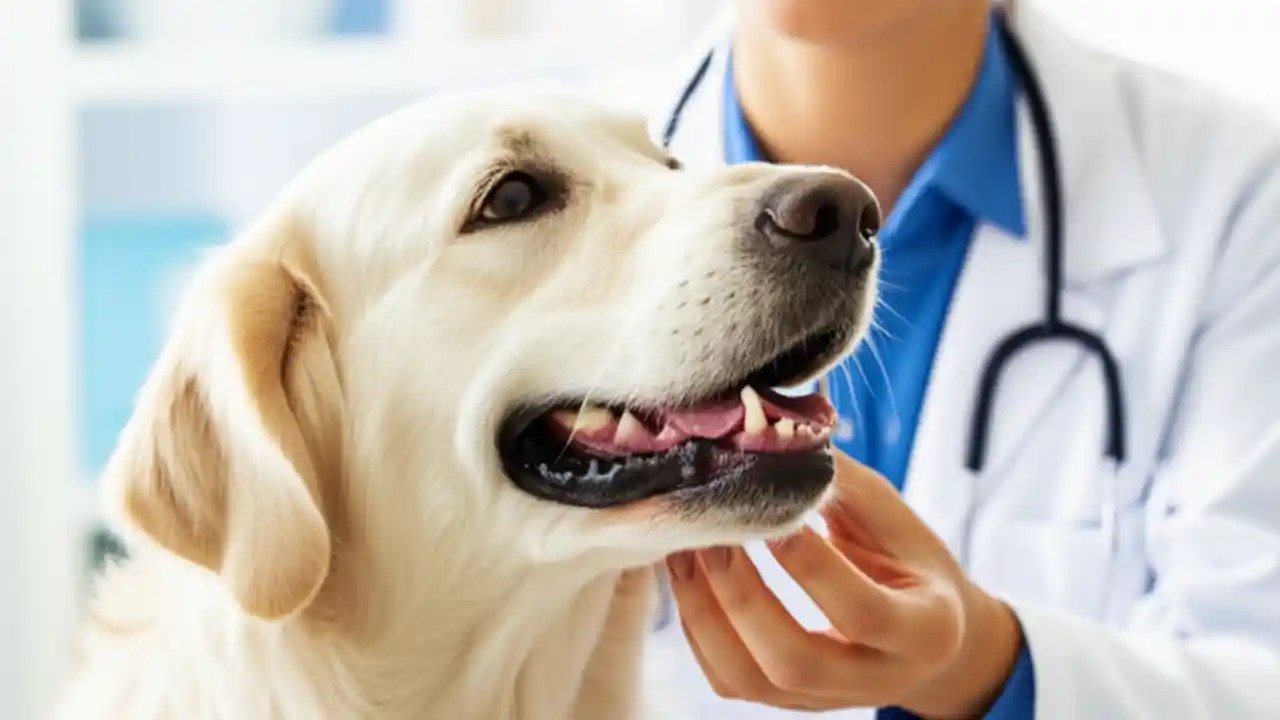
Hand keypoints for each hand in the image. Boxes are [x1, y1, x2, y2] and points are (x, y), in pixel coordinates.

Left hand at [665, 451, 1022, 716]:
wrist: (928, 636)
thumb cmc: (909, 562)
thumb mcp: (896, 520)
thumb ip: (842, 485)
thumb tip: (774, 436)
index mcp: (923, 631)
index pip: (861, 611)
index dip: (810, 566)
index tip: (772, 514)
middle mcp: (877, 679)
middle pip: (795, 662)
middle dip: (742, 595)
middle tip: (713, 534)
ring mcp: (828, 700)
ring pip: (751, 681)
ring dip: (706, 613)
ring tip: (685, 551)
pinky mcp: (789, 703)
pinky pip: (730, 681)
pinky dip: (698, 629)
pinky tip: (687, 578)